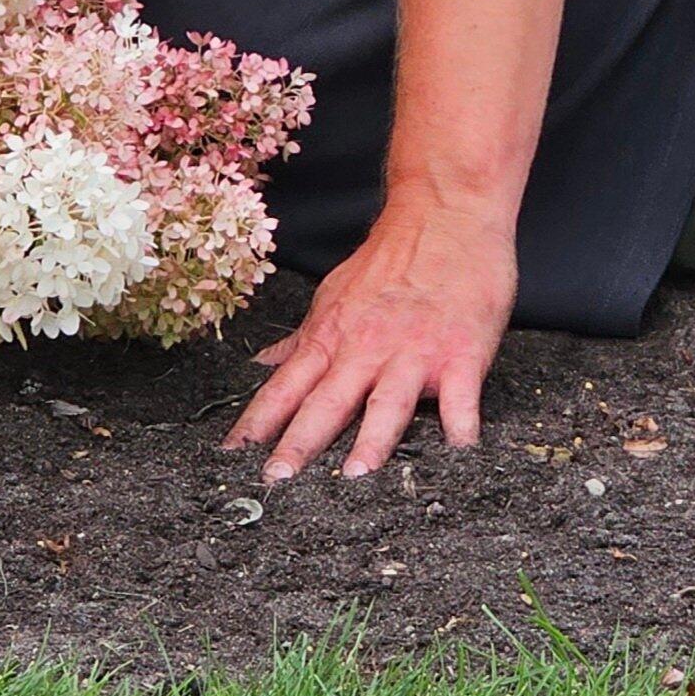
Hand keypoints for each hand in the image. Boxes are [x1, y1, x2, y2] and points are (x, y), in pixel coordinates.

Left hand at [220, 201, 516, 483]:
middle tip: (276, 481)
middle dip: (298, 443)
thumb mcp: (336, 295)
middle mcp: (367, 347)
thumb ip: (304, 339)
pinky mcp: (462, 354)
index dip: (258, 419)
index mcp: (333, 336)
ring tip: (352, 475)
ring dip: (371, 440)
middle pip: (326, 401)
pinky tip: (458, 454)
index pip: (286, 385)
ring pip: (387, 403)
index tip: (233, 453)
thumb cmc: (391, 260)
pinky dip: (460, 426)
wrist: (444, 214)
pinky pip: (461, 398)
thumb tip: (264, 366)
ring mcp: (414, 352)